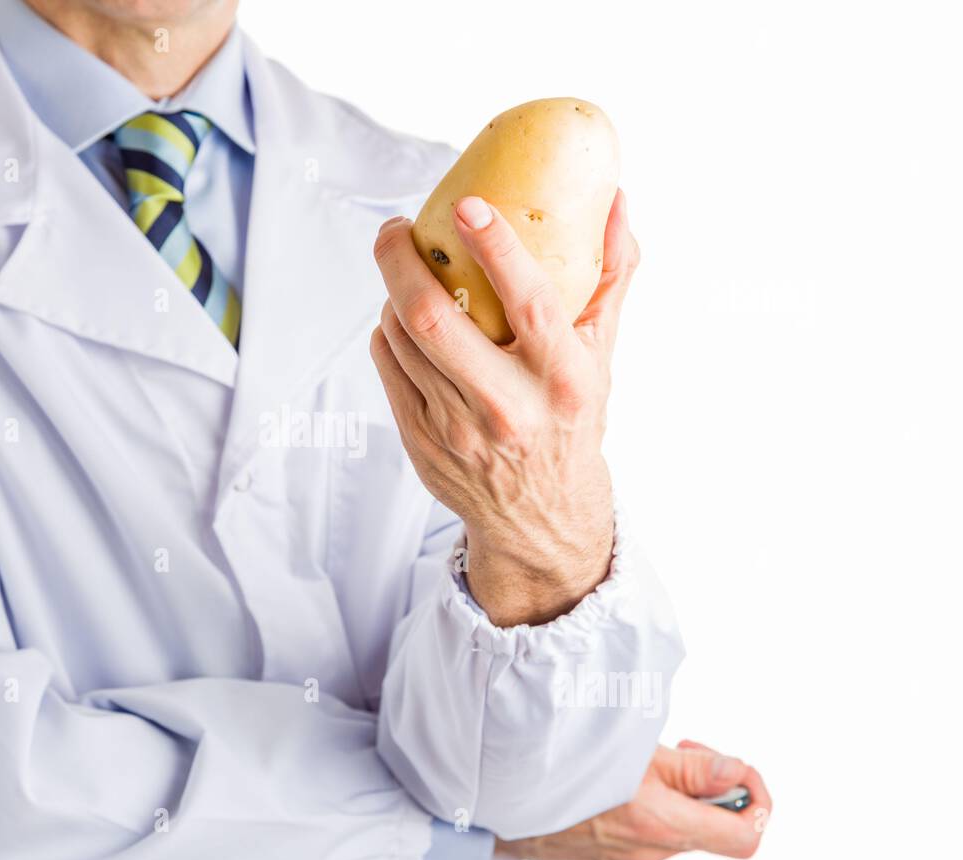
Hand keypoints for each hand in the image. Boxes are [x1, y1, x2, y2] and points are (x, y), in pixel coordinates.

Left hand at [370, 191, 639, 625]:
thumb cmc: (571, 419)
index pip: (531, 301)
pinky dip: (387, 332)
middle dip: (401, 261)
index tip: (468, 204)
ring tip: (401, 268)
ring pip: (402, 338)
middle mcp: (509, 407)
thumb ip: (610, 277)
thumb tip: (615, 200)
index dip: (497, 247)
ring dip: (392, 292)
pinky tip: (398, 317)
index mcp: (563, 379)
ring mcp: (458, 429)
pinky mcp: (421, 442)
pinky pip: (389, 366)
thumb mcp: (600, 356)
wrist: (539, 517)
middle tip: (395, 228)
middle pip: (435, 318)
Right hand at [497, 741, 772, 859]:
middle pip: (715, 829)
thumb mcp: (631, 751)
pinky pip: (654, 837)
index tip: (740, 775)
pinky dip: (655, 810)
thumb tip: (736, 772)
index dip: (757, 801)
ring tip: (644, 766)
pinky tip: (626, 786)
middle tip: (686, 753)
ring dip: (679, 797)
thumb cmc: (560, 765)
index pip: (746, 837)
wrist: (505, 796)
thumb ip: (692, 767)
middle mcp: (651, 853)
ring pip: (683, 830)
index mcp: (661, 824)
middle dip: (711, 788)